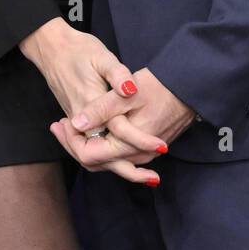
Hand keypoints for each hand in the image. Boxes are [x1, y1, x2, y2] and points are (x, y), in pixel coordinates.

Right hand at [19, 18, 165, 171]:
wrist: (51, 49)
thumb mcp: (101, 57)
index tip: (161, 146)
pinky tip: (124, 156)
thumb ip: (117, 74)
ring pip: (94, 156)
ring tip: (144, 174)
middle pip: (101, 157)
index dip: (140, 142)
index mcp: (90, 105)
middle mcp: (82, 120)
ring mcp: (78, 123)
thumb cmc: (78, 50)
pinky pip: (91, 147)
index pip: (116, 134)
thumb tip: (130, 89)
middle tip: (153, 178)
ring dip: (118, 166)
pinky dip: (107, 157)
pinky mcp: (77, 121)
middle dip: (129, 171)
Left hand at [49, 68, 196, 184]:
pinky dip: (100, 142)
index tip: (61, 121)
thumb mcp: (127, 94)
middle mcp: (133, 157)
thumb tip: (77, 122)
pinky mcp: (145, 149)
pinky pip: (116, 154)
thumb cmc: (160, 88)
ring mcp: (140, 155)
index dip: (70, 140)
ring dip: (85, 143)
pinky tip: (92, 127)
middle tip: (58, 124)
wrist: (190, 90)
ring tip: (69, 124)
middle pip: (94, 161)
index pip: (87, 155)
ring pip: (104, 159)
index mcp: (125, 145)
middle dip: (73, 144)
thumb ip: (101, 109)